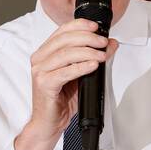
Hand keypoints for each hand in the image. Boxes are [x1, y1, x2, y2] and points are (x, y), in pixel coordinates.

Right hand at [14, 19, 116, 149]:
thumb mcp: (81, 75)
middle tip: (103, 43)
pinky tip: (93, 66)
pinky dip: (81, 67)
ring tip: (101, 55)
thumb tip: (110, 44)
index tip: (96, 27)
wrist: (49, 123)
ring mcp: (40, 71)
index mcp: (45, 53)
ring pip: (65, 54)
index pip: (62, 31)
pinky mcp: (44, 84)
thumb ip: (93, 58)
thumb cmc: (61, 100)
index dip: (80, 26)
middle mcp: (40, 59)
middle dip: (87, 38)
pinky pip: (65, 72)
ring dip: (87, 52)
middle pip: (64, 40)